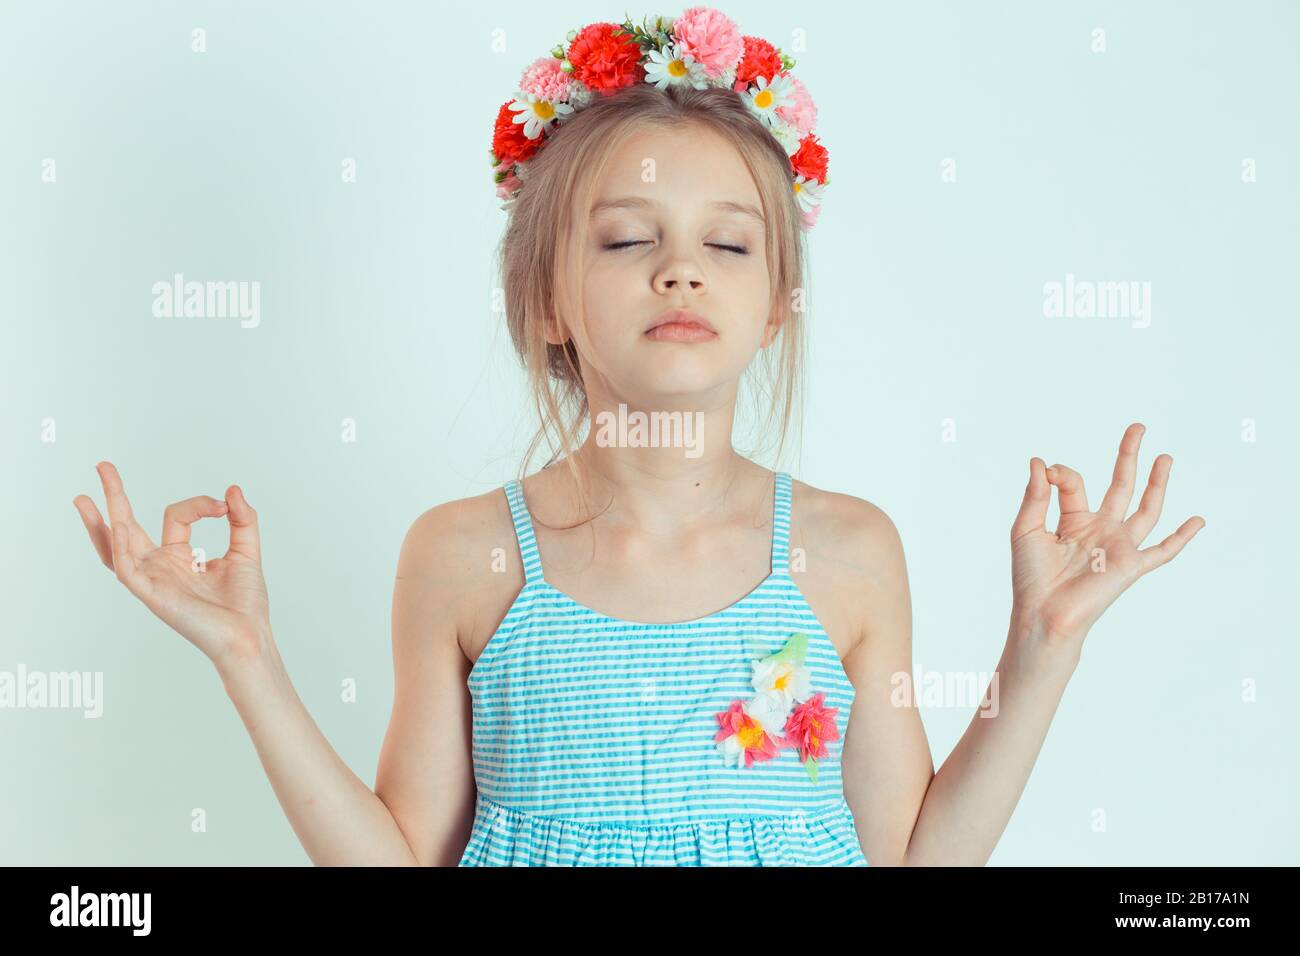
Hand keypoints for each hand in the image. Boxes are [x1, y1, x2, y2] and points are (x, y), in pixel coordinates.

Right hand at [73, 461, 272, 669]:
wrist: (249, 634)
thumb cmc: (245, 602)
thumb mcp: (247, 550)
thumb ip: (243, 519)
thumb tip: (232, 489)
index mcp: (179, 556)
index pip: (176, 516)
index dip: (199, 504)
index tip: (223, 506)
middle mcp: (161, 567)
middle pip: (128, 527)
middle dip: (114, 497)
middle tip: (102, 466)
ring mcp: (153, 580)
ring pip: (115, 548)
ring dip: (99, 523)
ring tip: (83, 497)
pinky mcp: (151, 595)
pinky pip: (126, 568)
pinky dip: (119, 547)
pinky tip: (116, 525)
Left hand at [1009, 423, 1204, 648]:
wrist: (1042, 614)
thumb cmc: (1030, 578)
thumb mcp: (1025, 529)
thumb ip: (1036, 495)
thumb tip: (1041, 461)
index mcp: (1073, 521)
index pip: (1075, 483)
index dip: (1062, 473)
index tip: (1049, 473)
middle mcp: (1099, 530)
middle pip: (1120, 486)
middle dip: (1128, 457)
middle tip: (1138, 427)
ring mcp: (1118, 546)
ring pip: (1145, 510)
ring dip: (1157, 484)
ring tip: (1165, 457)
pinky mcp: (1131, 566)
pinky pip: (1163, 551)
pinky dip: (1181, 538)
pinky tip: (1198, 521)